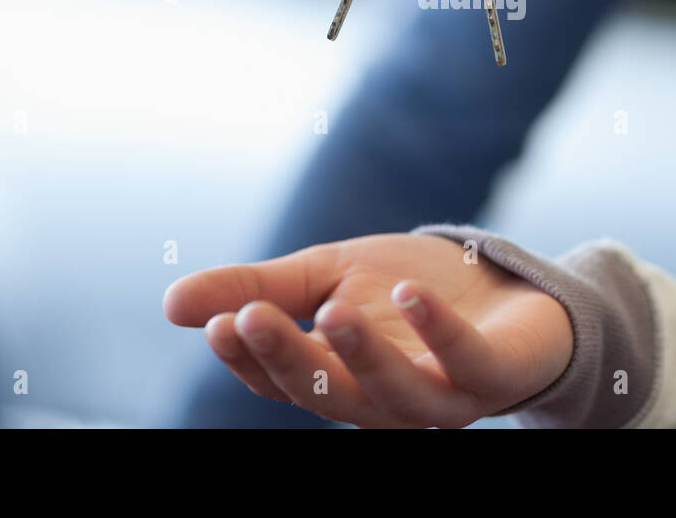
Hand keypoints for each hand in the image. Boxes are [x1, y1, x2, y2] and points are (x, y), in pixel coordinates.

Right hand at [164, 234, 573, 427]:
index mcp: (339, 378)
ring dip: (361, 357)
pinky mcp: (493, 374)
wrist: (505, 282)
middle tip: (247, 317)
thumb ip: (259, 289)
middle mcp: (386, 399)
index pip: (282, 380)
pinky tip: (408, 291)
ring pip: (394, 396)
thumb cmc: (412, 288)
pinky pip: (465, 363)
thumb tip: (169, 303)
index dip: (248, 357)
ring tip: (333, 311)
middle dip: (288, 359)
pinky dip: (438, 331)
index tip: (216, 322)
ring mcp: (442, 394)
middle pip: (329, 395)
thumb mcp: (328, 276)